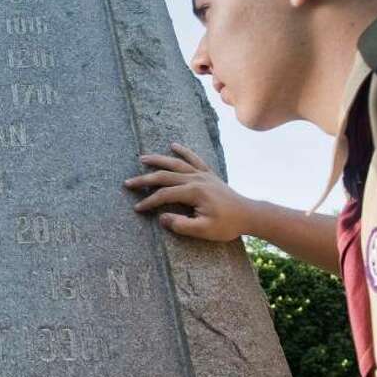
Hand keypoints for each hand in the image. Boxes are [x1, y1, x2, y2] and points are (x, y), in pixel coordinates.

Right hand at [124, 142, 254, 240]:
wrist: (249, 214)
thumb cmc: (227, 224)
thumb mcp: (204, 231)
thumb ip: (181, 225)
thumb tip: (162, 217)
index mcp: (194, 192)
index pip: (164, 195)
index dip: (148, 201)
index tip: (137, 208)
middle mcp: (196, 179)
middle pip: (165, 176)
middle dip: (144, 179)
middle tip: (128, 183)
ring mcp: (203, 174)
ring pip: (175, 163)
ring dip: (158, 160)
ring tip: (142, 158)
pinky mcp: (208, 174)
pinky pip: (193, 159)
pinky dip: (183, 151)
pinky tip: (173, 145)